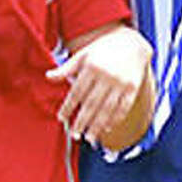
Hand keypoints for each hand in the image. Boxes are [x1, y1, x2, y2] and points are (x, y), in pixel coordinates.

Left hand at [48, 26, 152, 146]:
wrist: (133, 43)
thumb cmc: (102, 50)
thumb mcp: (83, 54)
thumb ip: (67, 68)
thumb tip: (48, 76)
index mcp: (92, 67)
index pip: (77, 92)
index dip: (68, 106)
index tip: (61, 118)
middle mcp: (107, 75)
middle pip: (92, 103)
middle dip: (82, 121)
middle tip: (74, 134)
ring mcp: (121, 82)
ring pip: (108, 109)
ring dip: (98, 125)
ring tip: (89, 138)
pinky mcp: (133, 88)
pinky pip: (123, 107)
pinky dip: (115, 120)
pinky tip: (106, 128)